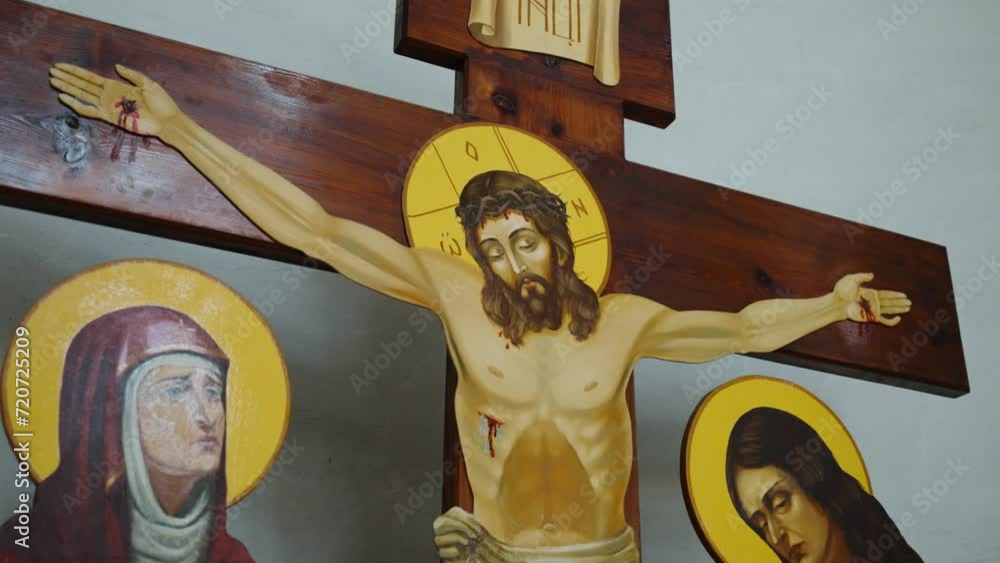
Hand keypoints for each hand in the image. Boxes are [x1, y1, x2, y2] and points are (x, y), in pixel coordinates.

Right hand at [49, 63, 179, 136]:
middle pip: (83, 85)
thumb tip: (117, 66)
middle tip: (52, 72)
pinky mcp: (109, 117)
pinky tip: (64, 98)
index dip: (76, 72)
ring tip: (53, 81)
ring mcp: (108, 106)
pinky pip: (89, 110)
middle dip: (67, 78)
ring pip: (82, 95)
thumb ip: (132, 75)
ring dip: (68, 88)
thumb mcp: (148, 83)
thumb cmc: (161, 103)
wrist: (167, 121)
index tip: (62, 66)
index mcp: (116, 86)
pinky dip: (76, 104)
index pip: (91, 77)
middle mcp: (109, 95)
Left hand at [834, 273, 910, 325]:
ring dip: (899, 309)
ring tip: (908, 308)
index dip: (896, 295)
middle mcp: (873, 302)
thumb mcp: (850, 279)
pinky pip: (884, 320)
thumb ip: (862, 277)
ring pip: (890, 310)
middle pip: (890, 302)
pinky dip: (891, 321)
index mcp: (870, 293)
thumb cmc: (841, 291)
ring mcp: (872, 310)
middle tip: (909, 303)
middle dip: (900, 302)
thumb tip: (872, 276)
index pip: (887, 294)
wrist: (835, 303)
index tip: (904, 295)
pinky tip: (898, 318)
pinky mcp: (870, 318)